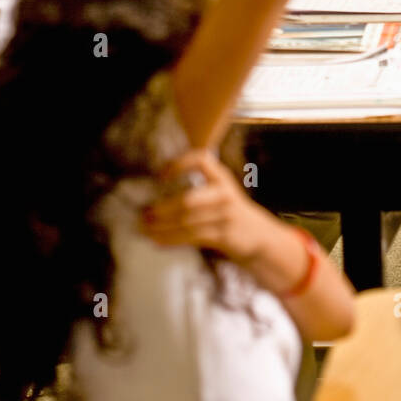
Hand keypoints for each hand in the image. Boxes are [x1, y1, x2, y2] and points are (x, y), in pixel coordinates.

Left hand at [139, 150, 274, 262]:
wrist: (258, 235)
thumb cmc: (229, 211)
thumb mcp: (220, 192)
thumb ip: (199, 187)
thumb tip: (157, 190)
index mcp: (222, 177)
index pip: (202, 160)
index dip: (180, 164)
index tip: (161, 175)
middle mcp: (224, 194)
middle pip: (188, 201)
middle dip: (162, 209)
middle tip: (142, 214)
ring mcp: (225, 216)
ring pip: (186, 222)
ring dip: (161, 227)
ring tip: (143, 229)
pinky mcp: (223, 236)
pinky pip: (191, 237)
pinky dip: (171, 239)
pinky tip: (157, 241)